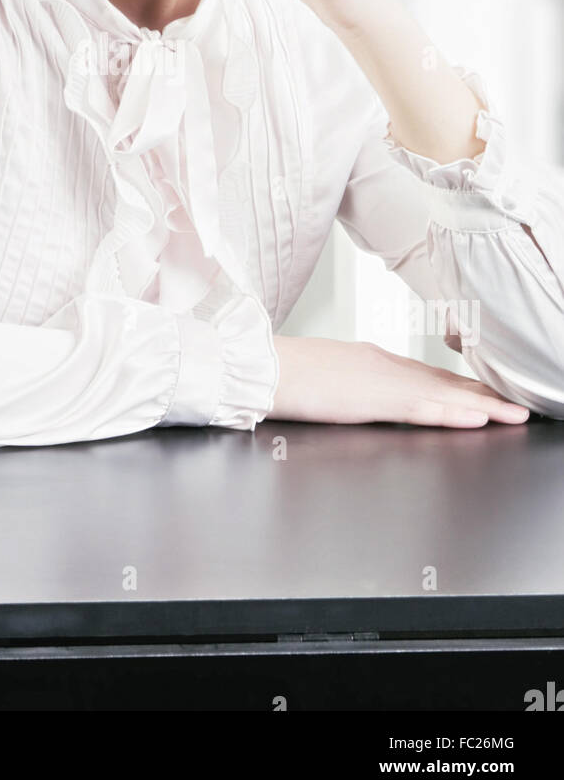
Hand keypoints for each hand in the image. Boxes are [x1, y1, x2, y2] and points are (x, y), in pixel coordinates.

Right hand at [266, 334, 531, 426]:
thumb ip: (350, 384)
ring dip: (483, 405)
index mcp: (373, 361)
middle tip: (517, 403)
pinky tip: (477, 418)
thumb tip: (360, 394)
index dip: (462, 385)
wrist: (262, 366)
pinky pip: (423, 409)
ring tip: (515, 414)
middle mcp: (385, 366)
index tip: (488, 391)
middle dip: (483, 393)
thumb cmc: (284, 374)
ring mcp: (383, 381)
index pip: (428, 376)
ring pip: (444, 395)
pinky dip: (453, 412)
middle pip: (445, 382)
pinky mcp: (374, 399)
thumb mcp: (326, 377)